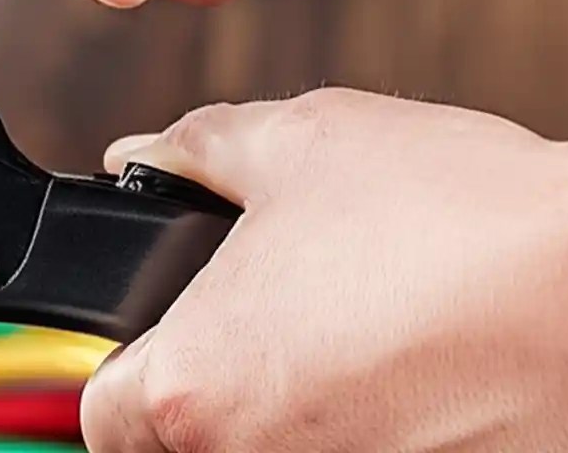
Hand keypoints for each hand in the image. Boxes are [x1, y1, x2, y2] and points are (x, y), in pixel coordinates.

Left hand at [84, 88, 567, 450]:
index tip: (167, 340)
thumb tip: (143, 156)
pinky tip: (404, 374)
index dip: (127, 366)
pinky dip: (363, 431)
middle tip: (275, 327)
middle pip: (181, 445)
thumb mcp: (299, 144)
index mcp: (198, 388)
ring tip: (353, 340)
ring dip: (291, 415)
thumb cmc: (463, 221)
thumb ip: (192, 151)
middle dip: (216, 388)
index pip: (105, 411)